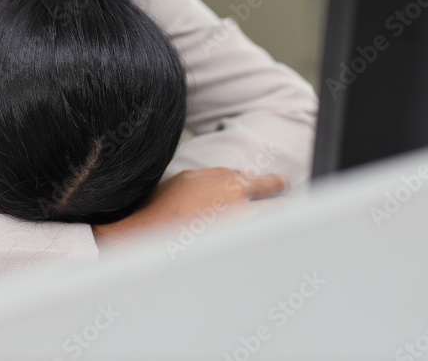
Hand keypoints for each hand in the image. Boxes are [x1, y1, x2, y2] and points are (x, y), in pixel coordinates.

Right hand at [92, 168, 287, 246]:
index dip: (277, 184)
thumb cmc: (165, 205)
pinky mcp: (231, 252)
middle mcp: (241, 212)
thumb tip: (245, 175)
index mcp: (233, 188)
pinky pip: (249, 243)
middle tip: (267, 207)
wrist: (147, 239)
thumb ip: (220, 174)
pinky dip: (246, 240)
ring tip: (247, 226)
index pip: (269, 184)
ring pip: (264, 228)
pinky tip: (233, 240)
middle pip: (275, 209)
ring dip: (260, 225)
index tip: (281, 185)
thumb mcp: (190, 177)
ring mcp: (238, 234)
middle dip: (273, 207)